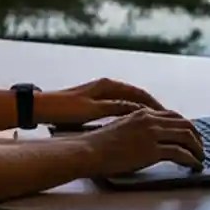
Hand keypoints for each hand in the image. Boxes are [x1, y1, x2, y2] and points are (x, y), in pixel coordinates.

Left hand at [37, 78, 166, 126]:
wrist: (41, 107)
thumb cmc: (65, 108)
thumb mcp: (93, 110)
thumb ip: (115, 108)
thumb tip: (138, 109)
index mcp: (108, 86)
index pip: (139, 94)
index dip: (154, 105)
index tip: (168, 115)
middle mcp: (106, 86)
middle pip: (136, 96)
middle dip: (151, 107)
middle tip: (167, 120)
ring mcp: (100, 93)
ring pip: (128, 101)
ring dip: (141, 110)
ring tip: (154, 122)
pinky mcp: (93, 101)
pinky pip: (119, 105)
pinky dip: (129, 112)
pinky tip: (132, 123)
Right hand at [82, 109, 204, 175]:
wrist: (89, 150)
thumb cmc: (99, 143)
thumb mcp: (122, 126)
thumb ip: (139, 127)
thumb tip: (151, 136)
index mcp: (142, 112)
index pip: (173, 115)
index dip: (186, 125)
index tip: (191, 134)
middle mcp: (150, 120)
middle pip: (184, 123)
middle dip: (196, 136)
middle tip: (201, 146)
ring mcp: (152, 134)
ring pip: (186, 136)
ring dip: (197, 148)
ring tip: (200, 157)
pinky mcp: (152, 150)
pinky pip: (180, 154)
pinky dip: (191, 159)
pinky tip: (193, 165)